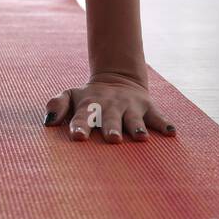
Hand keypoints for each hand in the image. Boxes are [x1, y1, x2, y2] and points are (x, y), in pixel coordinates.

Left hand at [44, 72, 175, 143]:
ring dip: (137, 128)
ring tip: (141, 138)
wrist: (117, 79)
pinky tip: (171, 133)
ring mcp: (130, 107)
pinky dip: (164, 124)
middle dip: (111, 128)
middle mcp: (110, 106)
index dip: (80, 126)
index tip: (78, 137)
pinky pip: (157, 116)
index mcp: (90, 105)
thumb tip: (47, 122)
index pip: (82, 116)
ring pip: (134, 119)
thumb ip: (57, 106)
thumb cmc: (88, 97)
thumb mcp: (70, 96)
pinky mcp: (147, 107)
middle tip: (112, 139)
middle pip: (110, 118)